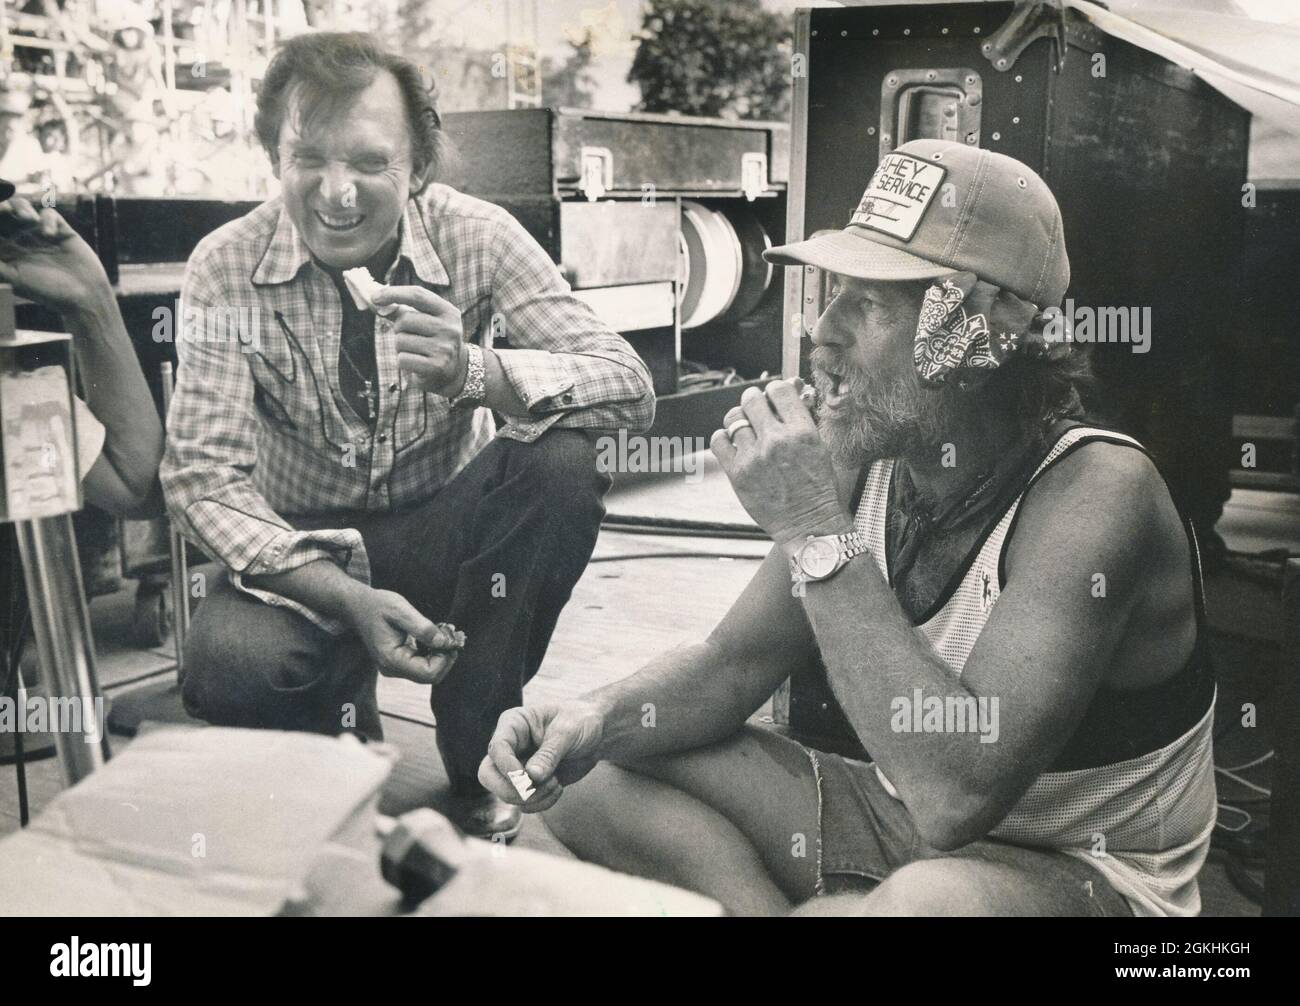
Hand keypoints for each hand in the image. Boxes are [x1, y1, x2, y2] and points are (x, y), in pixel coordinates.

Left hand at [0, 196, 113, 315]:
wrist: (84, 296)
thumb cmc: (47, 292)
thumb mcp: (14, 278)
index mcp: (5, 251)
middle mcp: (20, 240)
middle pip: (4, 213)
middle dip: (3, 207)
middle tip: (4, 210)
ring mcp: (40, 234)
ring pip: (22, 207)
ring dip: (21, 208)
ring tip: (28, 219)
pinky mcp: (61, 231)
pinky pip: (49, 214)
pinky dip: (47, 220)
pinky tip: (50, 235)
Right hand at [346, 587, 463, 685]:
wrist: (358, 606)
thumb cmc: (378, 605)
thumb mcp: (401, 610)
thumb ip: (423, 628)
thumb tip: (445, 643)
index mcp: (392, 659)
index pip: (429, 673)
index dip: (445, 658)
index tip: (449, 637)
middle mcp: (393, 669)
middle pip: (431, 676)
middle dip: (446, 657)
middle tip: (451, 633)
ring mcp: (395, 668)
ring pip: (429, 672)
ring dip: (442, 654)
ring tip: (444, 631)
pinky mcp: (399, 663)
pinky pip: (423, 665)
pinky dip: (434, 653)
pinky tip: (435, 635)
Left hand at [371, 285, 467, 396]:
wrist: (454, 372)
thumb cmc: (432, 341)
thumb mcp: (425, 321)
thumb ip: (401, 311)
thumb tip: (375, 302)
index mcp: (448, 312)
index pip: (418, 295)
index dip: (394, 293)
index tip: (375, 297)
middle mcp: (450, 329)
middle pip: (405, 320)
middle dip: (399, 329)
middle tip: (410, 337)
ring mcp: (444, 348)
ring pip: (401, 341)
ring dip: (400, 347)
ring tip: (415, 351)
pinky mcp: (436, 367)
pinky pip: (402, 359)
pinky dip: (403, 361)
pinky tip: (416, 363)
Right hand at [478, 701, 605, 811]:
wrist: (596, 733)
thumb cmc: (580, 721)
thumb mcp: (568, 731)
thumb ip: (549, 753)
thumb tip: (532, 776)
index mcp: (514, 724)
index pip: (497, 748)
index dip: (507, 767)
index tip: (527, 778)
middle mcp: (510, 746)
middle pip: (488, 775)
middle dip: (511, 789)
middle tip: (535, 788)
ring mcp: (517, 766)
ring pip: (504, 793)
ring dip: (532, 797)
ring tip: (556, 783)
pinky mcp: (528, 783)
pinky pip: (523, 803)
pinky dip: (540, 803)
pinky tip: (558, 787)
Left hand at [712, 379, 849, 548]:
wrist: (809, 524)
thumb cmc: (818, 487)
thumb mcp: (819, 447)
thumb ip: (802, 418)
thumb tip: (794, 388)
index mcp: (802, 431)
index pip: (779, 390)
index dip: (774, 389)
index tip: (773, 396)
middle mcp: (776, 440)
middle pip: (752, 400)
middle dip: (754, 401)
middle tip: (756, 409)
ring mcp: (755, 457)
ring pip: (733, 419)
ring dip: (739, 420)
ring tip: (746, 428)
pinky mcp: (737, 474)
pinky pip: (718, 441)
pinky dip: (723, 438)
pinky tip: (733, 444)